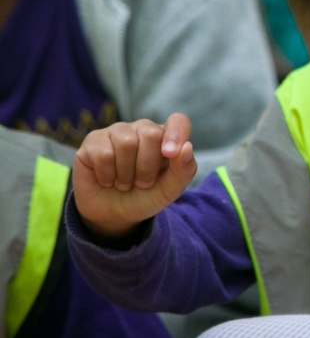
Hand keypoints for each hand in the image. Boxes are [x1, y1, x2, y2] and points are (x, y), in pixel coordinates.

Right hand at [73, 114, 195, 239]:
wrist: (112, 215)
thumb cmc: (145, 197)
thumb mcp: (169, 190)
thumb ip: (184, 170)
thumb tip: (187, 146)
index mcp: (166, 137)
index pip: (178, 121)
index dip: (176, 135)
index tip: (169, 155)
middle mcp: (142, 129)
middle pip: (151, 134)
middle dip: (147, 167)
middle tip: (142, 183)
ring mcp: (117, 132)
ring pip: (126, 143)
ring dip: (126, 174)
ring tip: (124, 183)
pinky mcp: (94, 140)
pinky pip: (103, 153)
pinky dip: (107, 175)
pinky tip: (107, 180)